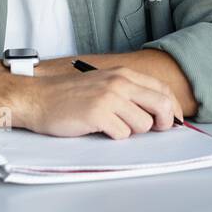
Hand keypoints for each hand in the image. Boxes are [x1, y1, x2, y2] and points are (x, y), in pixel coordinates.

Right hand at [20, 68, 182, 138]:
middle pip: (162, 106)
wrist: (36, 98)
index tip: (174, 122)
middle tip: (156, 130)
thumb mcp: (103, 84)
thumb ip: (129, 93)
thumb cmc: (69, 95)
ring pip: (144, 124)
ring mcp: (110, 98)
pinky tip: (98, 129)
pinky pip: (122, 134)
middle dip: (164, 123)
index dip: (173, 108)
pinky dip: (114, 136)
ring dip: (131, 131)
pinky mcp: (98, 114)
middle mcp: (120, 83)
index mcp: (124, 74)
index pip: (162, 90)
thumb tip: (158, 113)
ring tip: (112, 126)